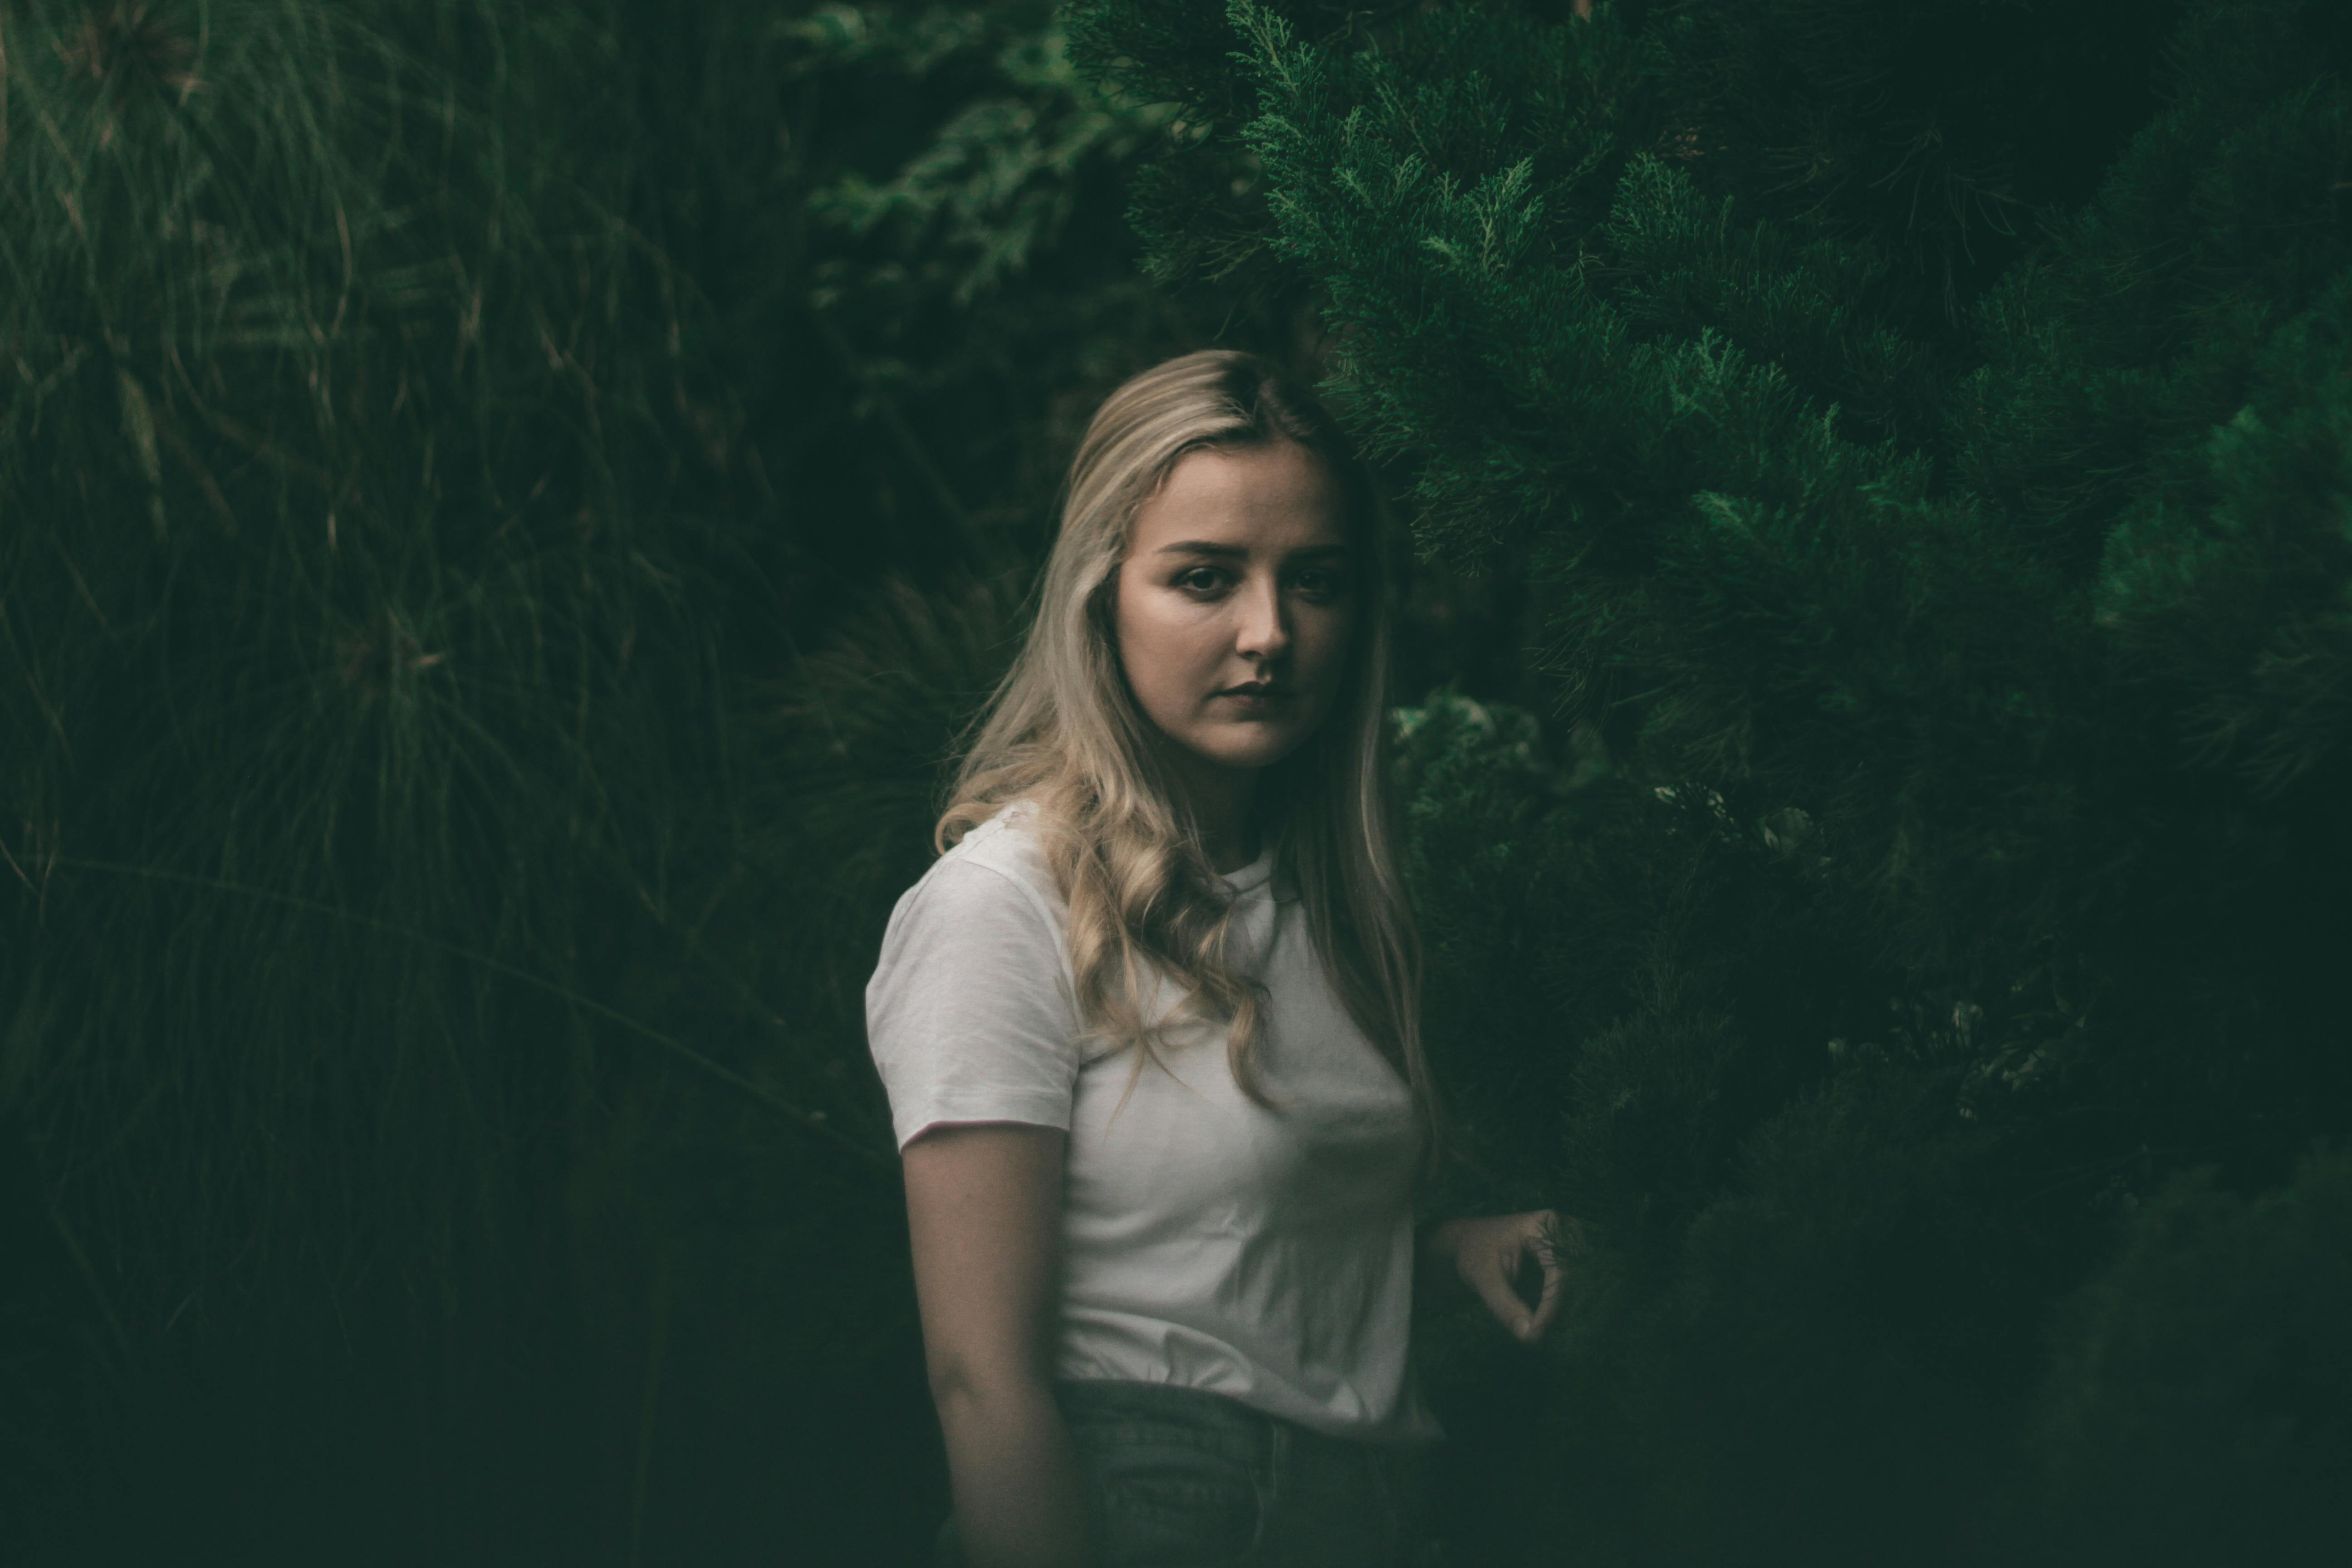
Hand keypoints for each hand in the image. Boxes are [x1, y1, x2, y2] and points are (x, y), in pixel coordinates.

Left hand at [1427, 1210, 1564, 1344]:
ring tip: (1535, 1330)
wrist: (1470, 1242)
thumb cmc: (1474, 1253)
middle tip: (1534, 1336)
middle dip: (1558, 1312)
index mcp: (1544, 1225)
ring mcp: (1570, 1244)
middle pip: (1575, 1281)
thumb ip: (1506, 1306)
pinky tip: (1541, 1320)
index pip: (1560, 1273)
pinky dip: (1559, 1308)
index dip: (1551, 1306)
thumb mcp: (1484, 1278)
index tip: (1536, 1334)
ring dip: (1560, 1313)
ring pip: (1579, 1288)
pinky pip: (1574, 1289)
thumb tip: (1530, 1337)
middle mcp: (1565, 1231)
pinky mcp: (1569, 1260)